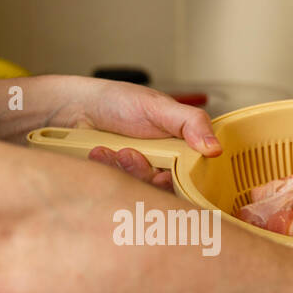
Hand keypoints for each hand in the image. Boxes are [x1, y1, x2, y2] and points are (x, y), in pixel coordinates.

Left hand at [47, 78, 220, 190]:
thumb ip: (190, 123)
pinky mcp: (114, 183)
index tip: (164, 175)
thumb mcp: (159, 106)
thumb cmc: (118, 101)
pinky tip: (99, 153)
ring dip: (123, 170)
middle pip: (163, 190)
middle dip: (143, 174)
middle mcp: (160, 166)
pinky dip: (106, 170)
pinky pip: (115, 189)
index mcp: (179, 149)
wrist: (77, 106)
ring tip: (112, 149)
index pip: (191, 178)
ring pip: (139, 191)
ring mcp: (136, 176)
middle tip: (130, 154)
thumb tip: (215, 147)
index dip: (179, 182)